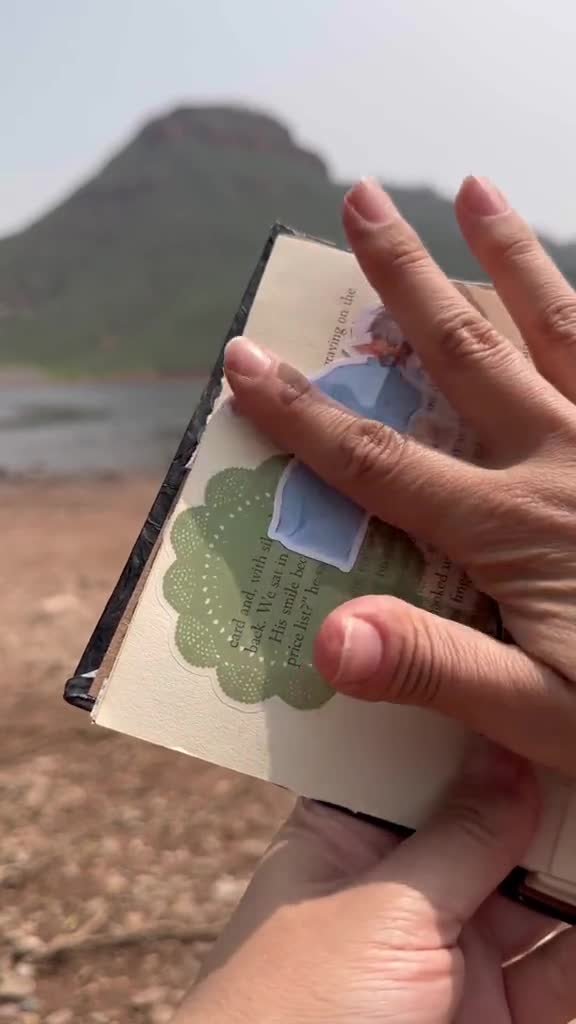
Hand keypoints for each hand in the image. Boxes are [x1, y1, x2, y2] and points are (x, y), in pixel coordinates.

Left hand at [176, 745, 575, 1022]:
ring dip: (572, 852)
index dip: (472, 724)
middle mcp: (406, 888)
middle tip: (575, 727)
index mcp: (349, 840)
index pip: (416, 763)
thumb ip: (460, 836)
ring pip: (537, 889)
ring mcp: (457, 954)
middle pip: (489, 820)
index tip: (520, 678)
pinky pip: (563, 961)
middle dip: (540, 785)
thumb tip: (511, 751)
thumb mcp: (380, 911)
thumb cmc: (297, 1014)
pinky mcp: (503, 1015)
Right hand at [223, 176, 575, 773]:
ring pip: (558, 326)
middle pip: (465, 352)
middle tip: (362, 200)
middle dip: (405, 276)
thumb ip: (438, 672)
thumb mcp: (540, 716)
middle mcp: (561, 458)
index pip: (381, 460)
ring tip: (477, 188)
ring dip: (513, 255)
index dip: (305, 412)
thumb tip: (325, 639)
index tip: (245, 356)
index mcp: (513, 526)